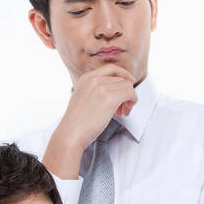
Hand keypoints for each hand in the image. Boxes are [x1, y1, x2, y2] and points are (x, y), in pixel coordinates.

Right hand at [41, 65, 136, 179]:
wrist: (70, 134)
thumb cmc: (77, 122)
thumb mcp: (83, 98)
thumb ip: (95, 91)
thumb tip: (114, 91)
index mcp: (86, 78)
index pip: (111, 68)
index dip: (123, 75)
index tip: (128, 84)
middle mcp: (93, 79)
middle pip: (121, 78)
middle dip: (125, 92)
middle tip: (123, 108)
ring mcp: (101, 87)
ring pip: (127, 85)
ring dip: (129, 98)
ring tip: (123, 112)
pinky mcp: (109, 98)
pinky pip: (130, 93)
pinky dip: (132, 101)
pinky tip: (125, 113)